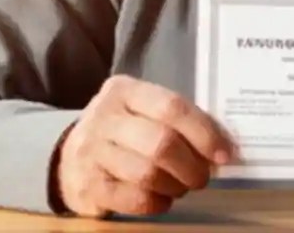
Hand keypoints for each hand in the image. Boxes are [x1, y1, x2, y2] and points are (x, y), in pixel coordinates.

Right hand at [54, 75, 235, 216]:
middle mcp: (104, 117)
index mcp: (124, 91)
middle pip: (161, 143)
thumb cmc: (122, 131)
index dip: (204, 132)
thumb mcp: (142, 111)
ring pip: (148, 174)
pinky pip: (133, 199)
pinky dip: (157, 203)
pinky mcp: (87, 184)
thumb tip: (222, 147)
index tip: (224, 154)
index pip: (172, 107)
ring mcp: (91, 151)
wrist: (68, 155)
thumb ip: (176, 120)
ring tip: (181, 186)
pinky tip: (161, 199)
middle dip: (192, 165)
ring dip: (175, 186)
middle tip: (203, 177)